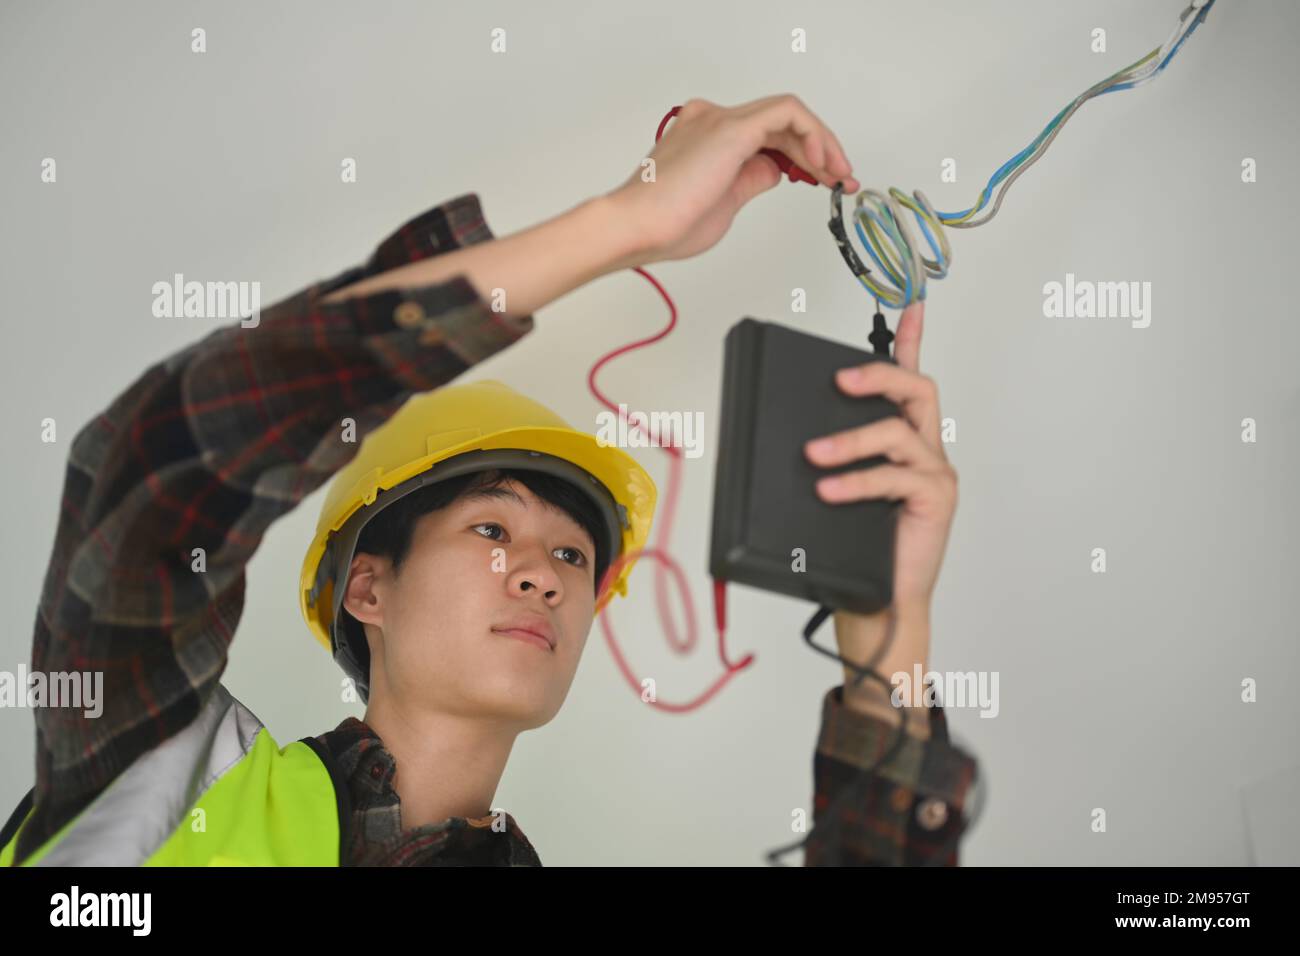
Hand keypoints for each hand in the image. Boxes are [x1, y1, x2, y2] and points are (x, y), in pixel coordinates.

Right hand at [606, 94, 860, 266]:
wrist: (637, 227)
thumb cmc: (666, 225)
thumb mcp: (725, 202)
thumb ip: (751, 180)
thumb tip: (777, 170)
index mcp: (706, 136)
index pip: (768, 135)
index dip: (804, 156)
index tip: (826, 181)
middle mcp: (713, 119)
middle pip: (782, 123)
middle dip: (820, 151)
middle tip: (842, 179)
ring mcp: (721, 119)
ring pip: (788, 114)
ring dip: (821, 143)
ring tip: (838, 175)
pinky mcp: (733, 128)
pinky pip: (786, 113)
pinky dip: (812, 135)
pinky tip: (821, 163)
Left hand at [801, 301, 958, 691]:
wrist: (878, 604)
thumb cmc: (855, 548)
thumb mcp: (833, 493)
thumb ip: (826, 461)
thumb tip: (787, 439)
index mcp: (902, 443)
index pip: (910, 380)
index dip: (911, 339)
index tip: (911, 301)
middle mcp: (924, 451)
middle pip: (916, 389)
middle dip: (877, 375)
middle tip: (838, 382)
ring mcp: (933, 474)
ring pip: (899, 431)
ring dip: (851, 439)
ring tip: (814, 456)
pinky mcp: (934, 500)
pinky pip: (896, 475)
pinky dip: (859, 480)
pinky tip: (830, 490)